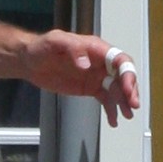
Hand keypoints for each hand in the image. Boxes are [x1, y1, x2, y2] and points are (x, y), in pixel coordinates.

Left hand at [23, 27, 141, 125]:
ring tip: (127, 115)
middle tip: (132, 104)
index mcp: (95, 48)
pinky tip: (113, 120)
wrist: (30, 62)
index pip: (119, 59)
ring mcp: (96, 76)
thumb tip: (86, 63)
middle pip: (123, 75)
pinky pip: (106, 98)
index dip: (127, 73)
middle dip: (130, 89)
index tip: (127, 88)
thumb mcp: (55, 42)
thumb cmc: (41, 47)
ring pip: (117, 88)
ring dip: (124, 101)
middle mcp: (99, 62)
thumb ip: (72, 48)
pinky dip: (111, 109)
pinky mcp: (90, 88)